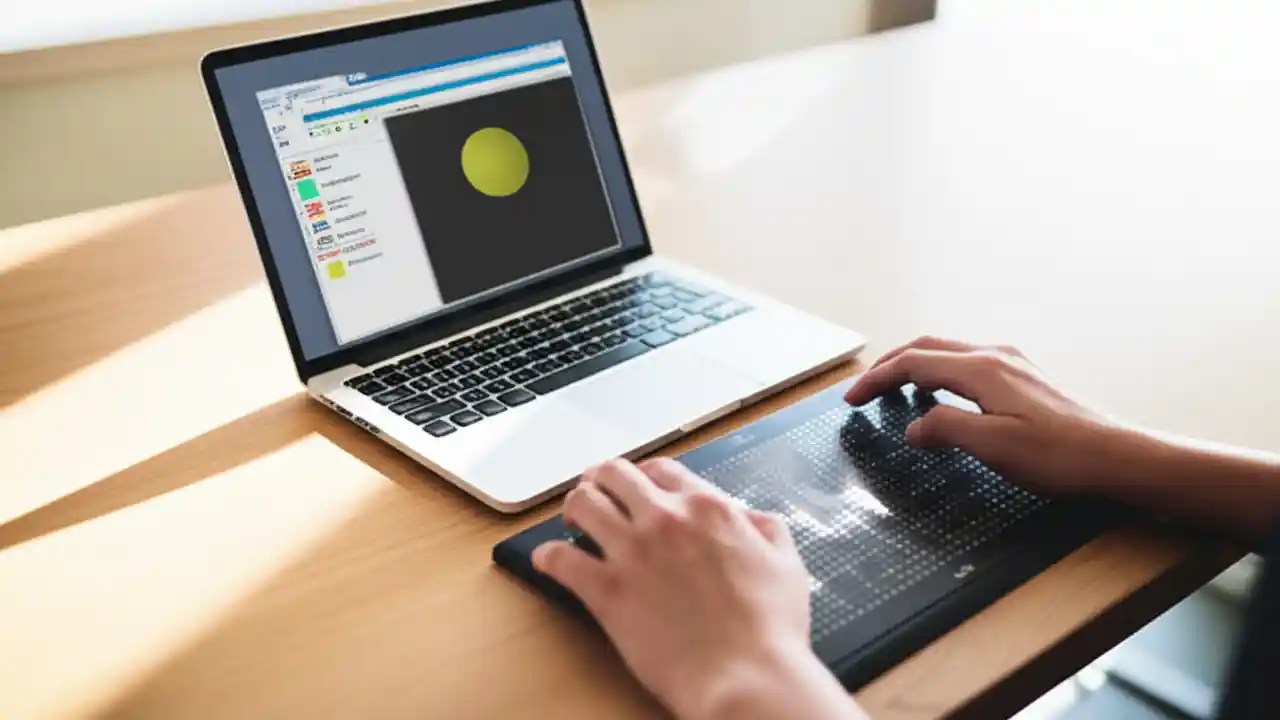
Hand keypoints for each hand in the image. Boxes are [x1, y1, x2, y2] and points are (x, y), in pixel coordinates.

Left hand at [533, 458, 863, 719]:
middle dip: (601, 479)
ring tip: (571, 519)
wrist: (747, 677)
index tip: (638, 487)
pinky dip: (547, 556)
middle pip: (614, 474)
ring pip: (582, 504)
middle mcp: (665, 520)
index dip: (645, 475)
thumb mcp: (786, 563)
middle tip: (595, 491)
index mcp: (708, 509)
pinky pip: (560, 559)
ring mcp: (632, 553)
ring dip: (573, 506)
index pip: (662, 469)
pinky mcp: (606, 591)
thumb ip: (765, 529)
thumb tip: (750, 517)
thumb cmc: (769, 630)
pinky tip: (547, 560)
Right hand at [844, 336, 1137, 494]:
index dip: (877, 379)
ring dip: (914, 366)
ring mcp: (1012, 364)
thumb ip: (944, 429)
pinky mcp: (1024, 378)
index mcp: (981, 369)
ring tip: (894, 390)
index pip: (913, 363)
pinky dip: (939, 373)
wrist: (1116, 456)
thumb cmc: (1057, 455)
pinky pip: (967, 364)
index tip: (852, 399)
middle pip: (927, 347)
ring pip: (948, 353)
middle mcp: (995, 356)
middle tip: (865, 390)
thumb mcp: (991, 446)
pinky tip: (941, 397)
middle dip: (890, 365)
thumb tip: (913, 427)